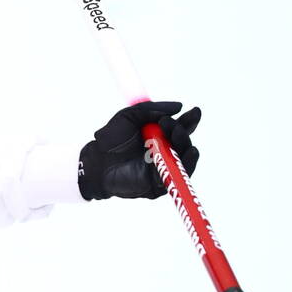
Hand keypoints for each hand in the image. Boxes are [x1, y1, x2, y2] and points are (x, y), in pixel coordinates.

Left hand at [78, 101, 202, 200]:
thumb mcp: (129, 116)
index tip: (194, 110)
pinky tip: (189, 152)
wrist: (97, 160)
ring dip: (184, 144)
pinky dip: (186, 164)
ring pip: (185, 158)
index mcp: (159, 136)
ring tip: (175, 133)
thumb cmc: (111, 138)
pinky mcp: (160, 185)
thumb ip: (150, 109)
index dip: (189, 120)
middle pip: (184, 142)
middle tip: (169, 124)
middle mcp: (165, 152)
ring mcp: (164, 168)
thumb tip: (179, 106)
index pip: (180, 128)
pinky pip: (179, 176)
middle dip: (182, 131)